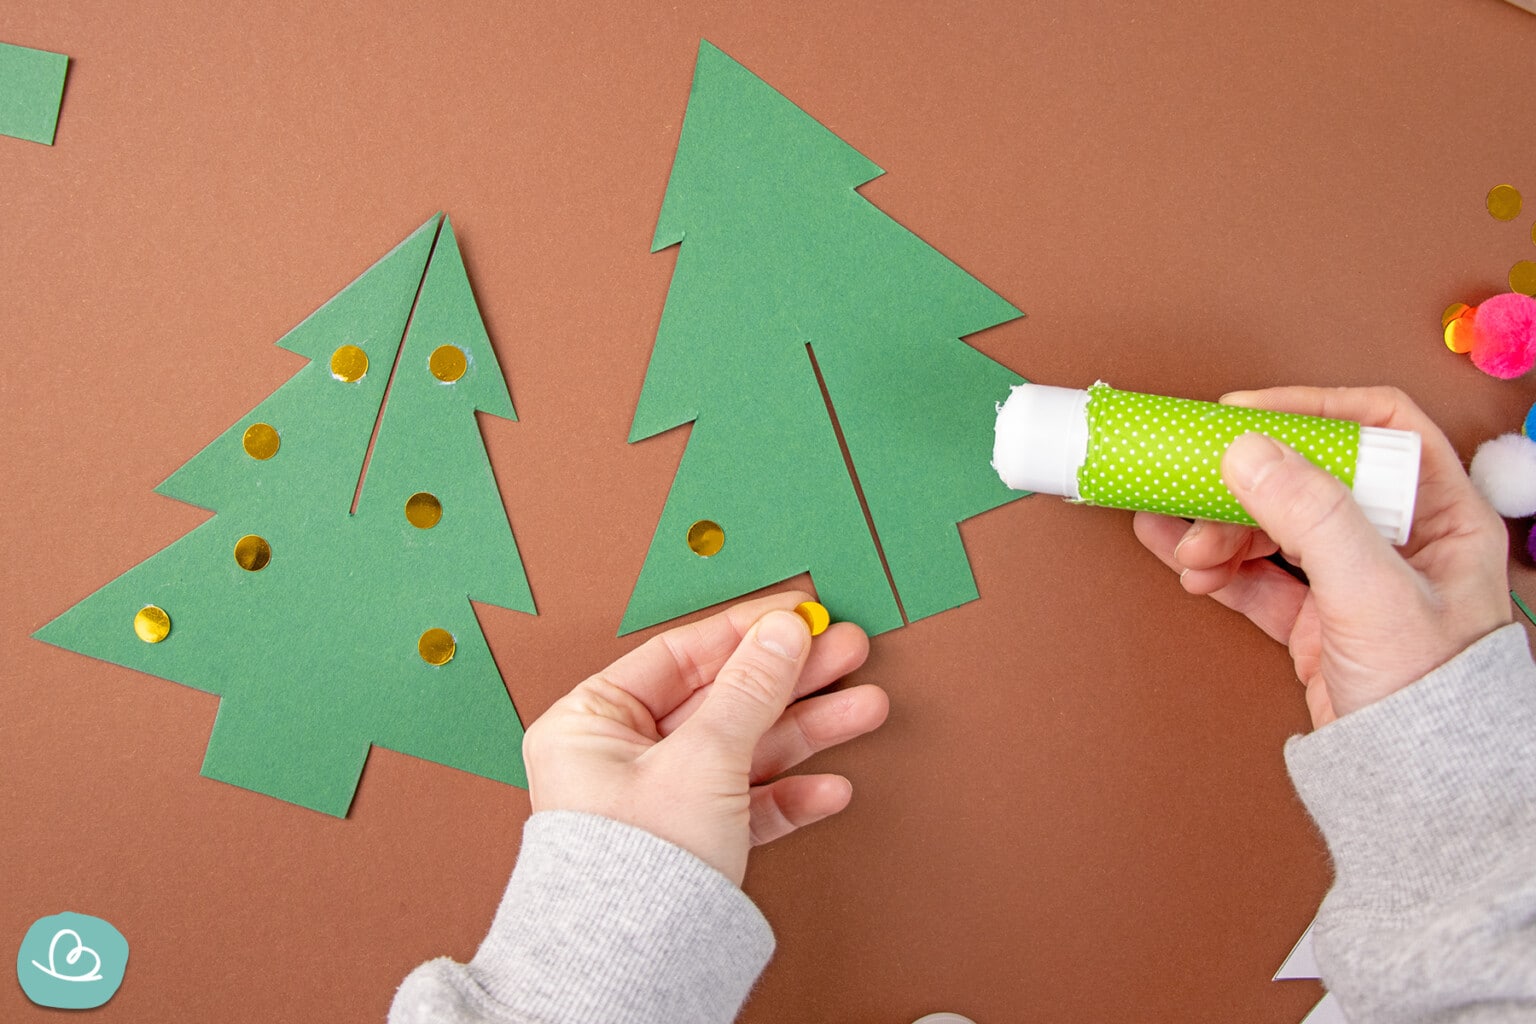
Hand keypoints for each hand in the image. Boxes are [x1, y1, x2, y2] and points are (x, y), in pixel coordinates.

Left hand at [523, 591, 888, 885]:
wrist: (629, 973)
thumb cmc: (633, 866)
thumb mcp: (703, 758)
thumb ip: (751, 689)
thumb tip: (783, 631)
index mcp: (591, 720)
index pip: (679, 655)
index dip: (745, 632)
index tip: (796, 615)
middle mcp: (619, 756)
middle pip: (721, 700)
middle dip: (791, 681)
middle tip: (844, 652)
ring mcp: (658, 801)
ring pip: (743, 750)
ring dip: (806, 731)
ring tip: (863, 708)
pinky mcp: (689, 843)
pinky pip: (744, 805)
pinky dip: (789, 795)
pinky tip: (831, 786)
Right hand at [1134, 386, 1510, 726]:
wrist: (1418, 792)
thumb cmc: (1429, 696)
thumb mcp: (1371, 592)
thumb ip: (1311, 516)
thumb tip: (1249, 449)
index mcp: (1442, 515)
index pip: (1377, 427)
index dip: (1310, 409)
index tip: (1245, 414)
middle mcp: (1399, 540)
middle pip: (1309, 477)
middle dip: (1245, 485)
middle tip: (1194, 484)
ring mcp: (1355, 581)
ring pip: (1274, 527)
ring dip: (1222, 530)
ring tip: (1186, 549)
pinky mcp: (1318, 621)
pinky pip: (1256, 577)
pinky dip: (1217, 567)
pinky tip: (1180, 558)